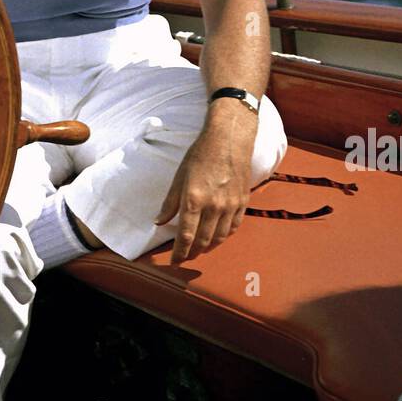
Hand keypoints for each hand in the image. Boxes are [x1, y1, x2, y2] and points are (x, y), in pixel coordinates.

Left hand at [155, 127, 252, 265]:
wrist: (229, 139)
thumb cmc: (200, 154)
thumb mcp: (179, 176)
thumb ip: (169, 202)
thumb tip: (158, 222)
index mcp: (193, 200)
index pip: (185, 237)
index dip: (179, 253)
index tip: (174, 261)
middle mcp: (213, 206)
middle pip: (202, 242)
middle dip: (192, 253)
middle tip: (185, 256)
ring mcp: (230, 206)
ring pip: (219, 238)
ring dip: (208, 248)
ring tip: (199, 249)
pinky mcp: (242, 202)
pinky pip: (233, 227)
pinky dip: (224, 236)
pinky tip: (217, 236)